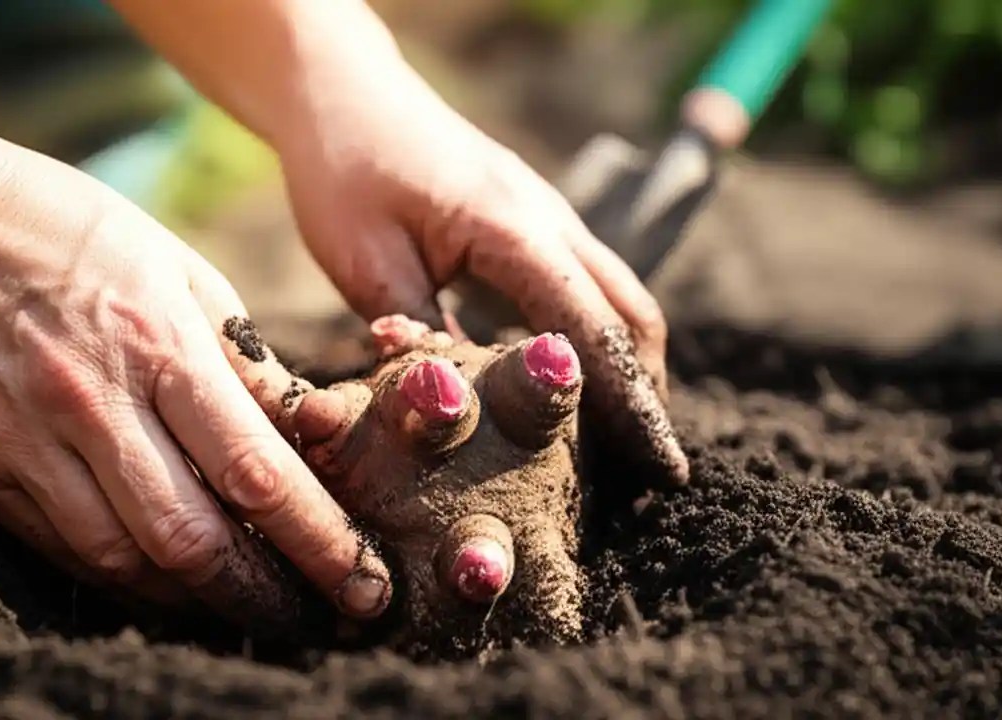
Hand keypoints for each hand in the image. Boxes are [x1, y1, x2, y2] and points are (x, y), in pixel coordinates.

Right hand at [0, 131, 391, 628]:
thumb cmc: (68, 231)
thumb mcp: (177, 267)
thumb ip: (241, 358)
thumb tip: (302, 432)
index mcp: (160, 345)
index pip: (257, 470)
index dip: (319, 541)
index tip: (363, 584)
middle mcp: (94, 404)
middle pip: (194, 539)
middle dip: (267, 595)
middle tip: (317, 621)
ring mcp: (28, 444)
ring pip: (127, 562)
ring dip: (199, 602)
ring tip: (250, 610)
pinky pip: (64, 551)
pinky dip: (126, 581)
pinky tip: (167, 585)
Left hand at [279, 71, 688, 485]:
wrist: (344, 93)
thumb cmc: (346, 170)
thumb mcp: (364, 260)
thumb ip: (414, 332)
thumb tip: (450, 407)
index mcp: (514, 232)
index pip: (593, 330)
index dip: (629, 404)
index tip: (657, 465)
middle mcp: (550, 220)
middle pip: (633, 313)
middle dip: (647, 391)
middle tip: (645, 468)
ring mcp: (549, 216)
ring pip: (618, 296)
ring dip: (628, 364)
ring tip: (619, 441)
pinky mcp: (533, 221)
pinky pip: (587, 283)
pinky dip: (599, 335)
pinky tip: (572, 382)